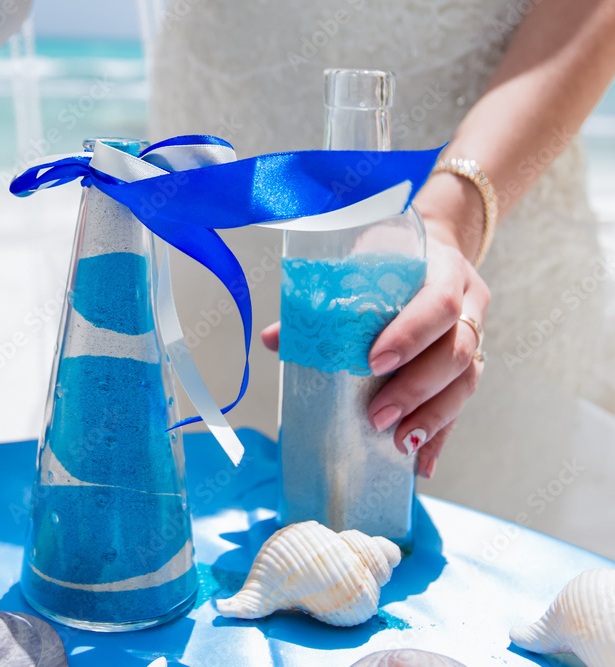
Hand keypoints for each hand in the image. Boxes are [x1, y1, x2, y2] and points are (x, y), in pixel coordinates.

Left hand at [260, 218, 489, 478]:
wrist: (430, 252)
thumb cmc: (388, 260)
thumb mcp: (361, 266)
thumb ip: (324, 300)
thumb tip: (273, 339)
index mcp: (444, 271)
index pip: (438, 304)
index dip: (410, 335)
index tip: (374, 362)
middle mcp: (469, 305)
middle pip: (458, 351)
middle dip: (416, 388)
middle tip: (377, 415)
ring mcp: (476, 336)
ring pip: (466, 382)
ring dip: (431, 418)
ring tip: (399, 443)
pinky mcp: (470, 367)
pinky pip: (461, 406)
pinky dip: (440, 437)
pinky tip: (421, 465)